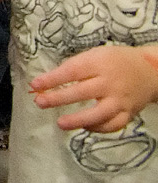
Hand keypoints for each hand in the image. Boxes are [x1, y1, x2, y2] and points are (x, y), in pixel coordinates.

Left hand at [30, 44, 157, 133]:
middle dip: (58, 99)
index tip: (35, 84)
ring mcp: (121, 100)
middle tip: (40, 102)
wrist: (150, 71)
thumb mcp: (95, 55)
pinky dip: (98, 128)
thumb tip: (50, 81)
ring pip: (99, 113)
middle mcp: (110, 83)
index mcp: (99, 63)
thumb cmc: (116, 61)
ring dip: (78, 120)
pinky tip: (84, 127)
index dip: (53, 79)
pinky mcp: (129, 113)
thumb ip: (75, 66)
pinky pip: (113, 125)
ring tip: (60, 123)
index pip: (72, 71)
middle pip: (82, 92)